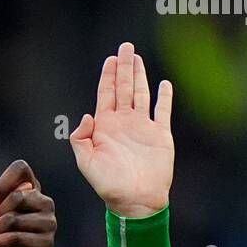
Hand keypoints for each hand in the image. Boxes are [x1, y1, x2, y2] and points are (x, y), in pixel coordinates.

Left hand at [70, 42, 174, 217]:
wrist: (135, 200)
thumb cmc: (108, 184)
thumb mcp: (85, 162)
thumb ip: (81, 138)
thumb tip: (88, 115)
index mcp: (105, 126)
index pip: (106, 94)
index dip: (108, 76)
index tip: (110, 59)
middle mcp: (124, 122)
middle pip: (124, 88)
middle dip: (124, 67)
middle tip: (125, 46)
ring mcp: (142, 127)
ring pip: (141, 94)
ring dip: (140, 76)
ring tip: (138, 58)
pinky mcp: (160, 135)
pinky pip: (163, 112)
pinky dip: (164, 97)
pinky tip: (164, 83)